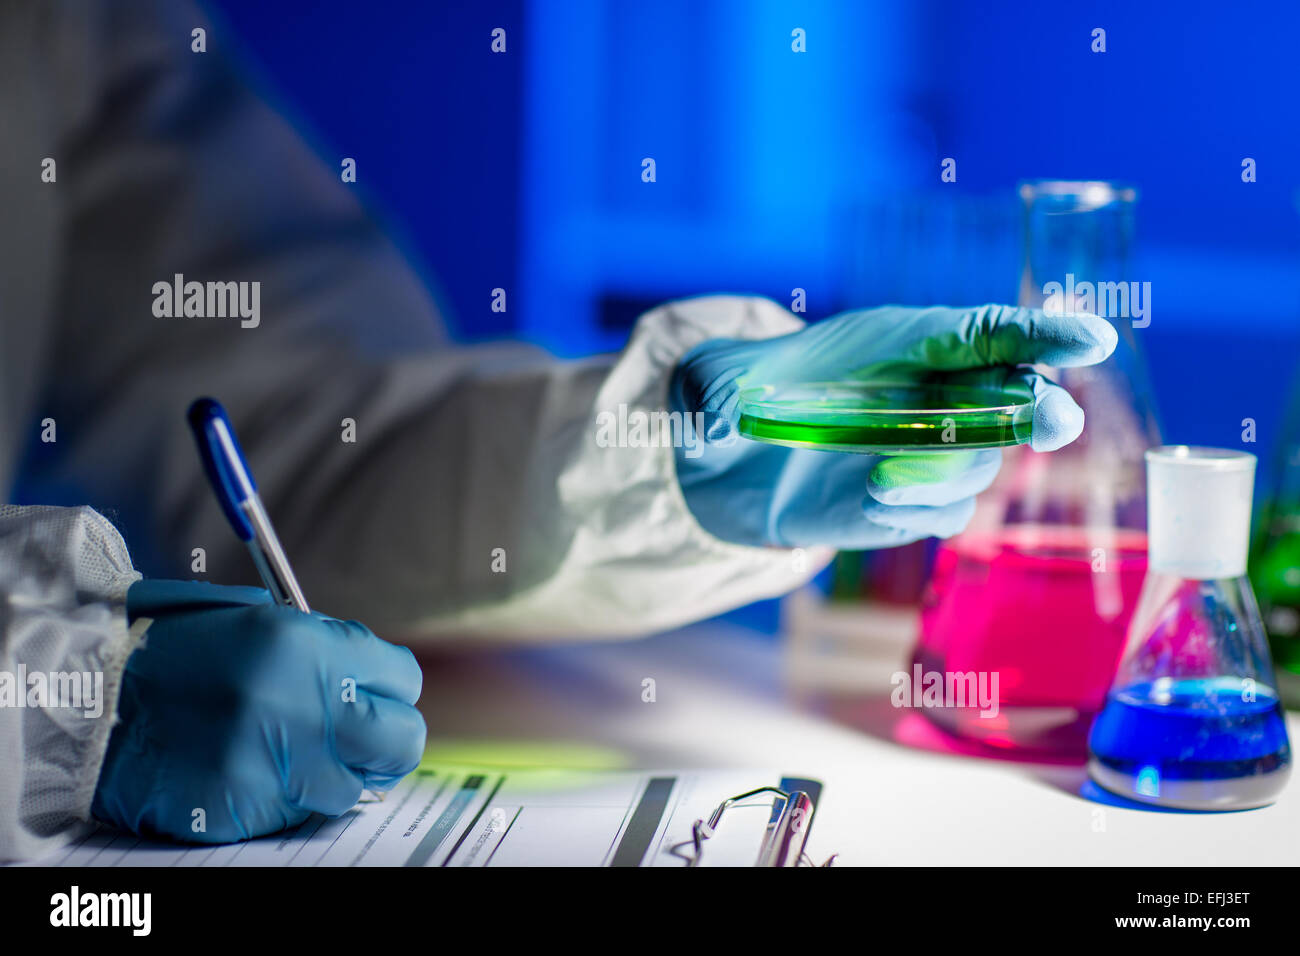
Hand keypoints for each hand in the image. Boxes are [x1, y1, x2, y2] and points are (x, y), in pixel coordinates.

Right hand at [92, 580, 425, 842]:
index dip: (389, 685)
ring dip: (333, 772)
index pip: (403, 678)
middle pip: (401, 740)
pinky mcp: (247, 810)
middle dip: (387, 736)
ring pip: (353, 787)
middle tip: (361, 734)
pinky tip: (252, 770)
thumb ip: (324, 646)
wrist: (91, 702)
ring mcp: (276, 766)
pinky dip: (284, 797)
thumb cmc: (171, 651)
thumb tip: (369, 674)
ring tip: (291, 751)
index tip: (374, 691)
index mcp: (307, 649)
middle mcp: (302, 708)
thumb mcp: (254, 619)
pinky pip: (297, 813)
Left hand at [670, 303, 1116, 548]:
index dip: (1042, 333)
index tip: (1090, 338)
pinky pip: (944, 511)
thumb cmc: (743, 396)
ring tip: (884, 476)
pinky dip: (918, 506)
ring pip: (983, 461)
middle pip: (1014, 399)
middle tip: (1053, 418)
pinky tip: (872, 498)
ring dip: (951, 468)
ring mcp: (933, 451)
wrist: (737, 460)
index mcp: (910, 342)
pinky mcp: (916, 502)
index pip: (989, 330)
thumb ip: (720, 395)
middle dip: (1039, 407)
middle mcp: (937, 395)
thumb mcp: (722, 384)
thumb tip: (711, 414)